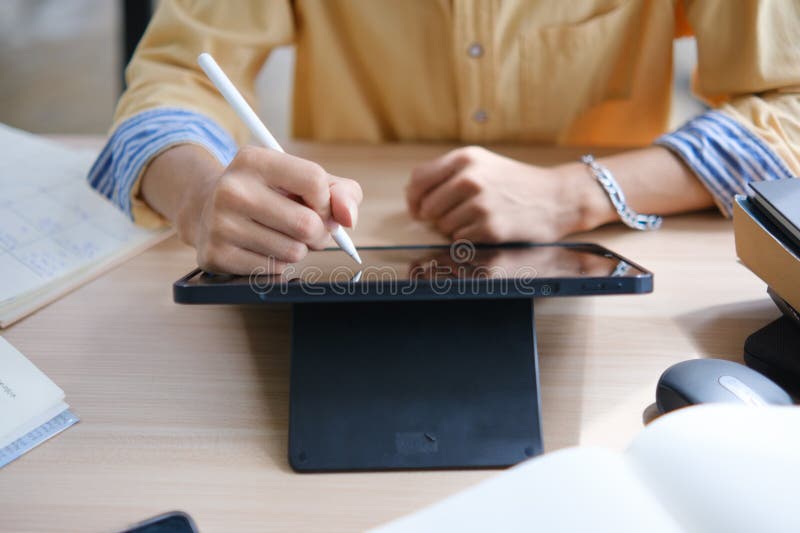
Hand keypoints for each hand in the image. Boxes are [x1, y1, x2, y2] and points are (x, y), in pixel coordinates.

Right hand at [176, 146, 361, 274]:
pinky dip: (278, 264)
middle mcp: (232, 189)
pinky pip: (274, 270)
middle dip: (319, 233)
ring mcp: (220, 224)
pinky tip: (261, 248)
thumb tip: (348, 219)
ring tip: (280, 235)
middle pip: (307, 224)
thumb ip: (341, 192)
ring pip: (294, 252)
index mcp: (254, 160)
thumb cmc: (270, 194)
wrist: (208, 210)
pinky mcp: (216, 255)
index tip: (319, 205)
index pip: (315, 181)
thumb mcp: (302, 179)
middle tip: (308, 228)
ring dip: (299, 250)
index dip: (328, 201)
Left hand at [406, 146, 592, 242]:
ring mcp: (480, 204)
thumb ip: (449, 173)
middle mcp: (470, 178)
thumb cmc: (516, 183)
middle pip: (427, 207)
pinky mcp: (490, 228)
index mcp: (465, 159)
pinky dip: (468, 238)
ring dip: (453, 228)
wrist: (556, 198)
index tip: (418, 209)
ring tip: (476, 219)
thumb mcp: (483, 164)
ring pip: (442, 226)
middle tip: (455, 216)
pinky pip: (460, 240)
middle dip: (435, 217)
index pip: (419, 180)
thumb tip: (413, 194)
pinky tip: (486, 228)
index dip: (413, 198)